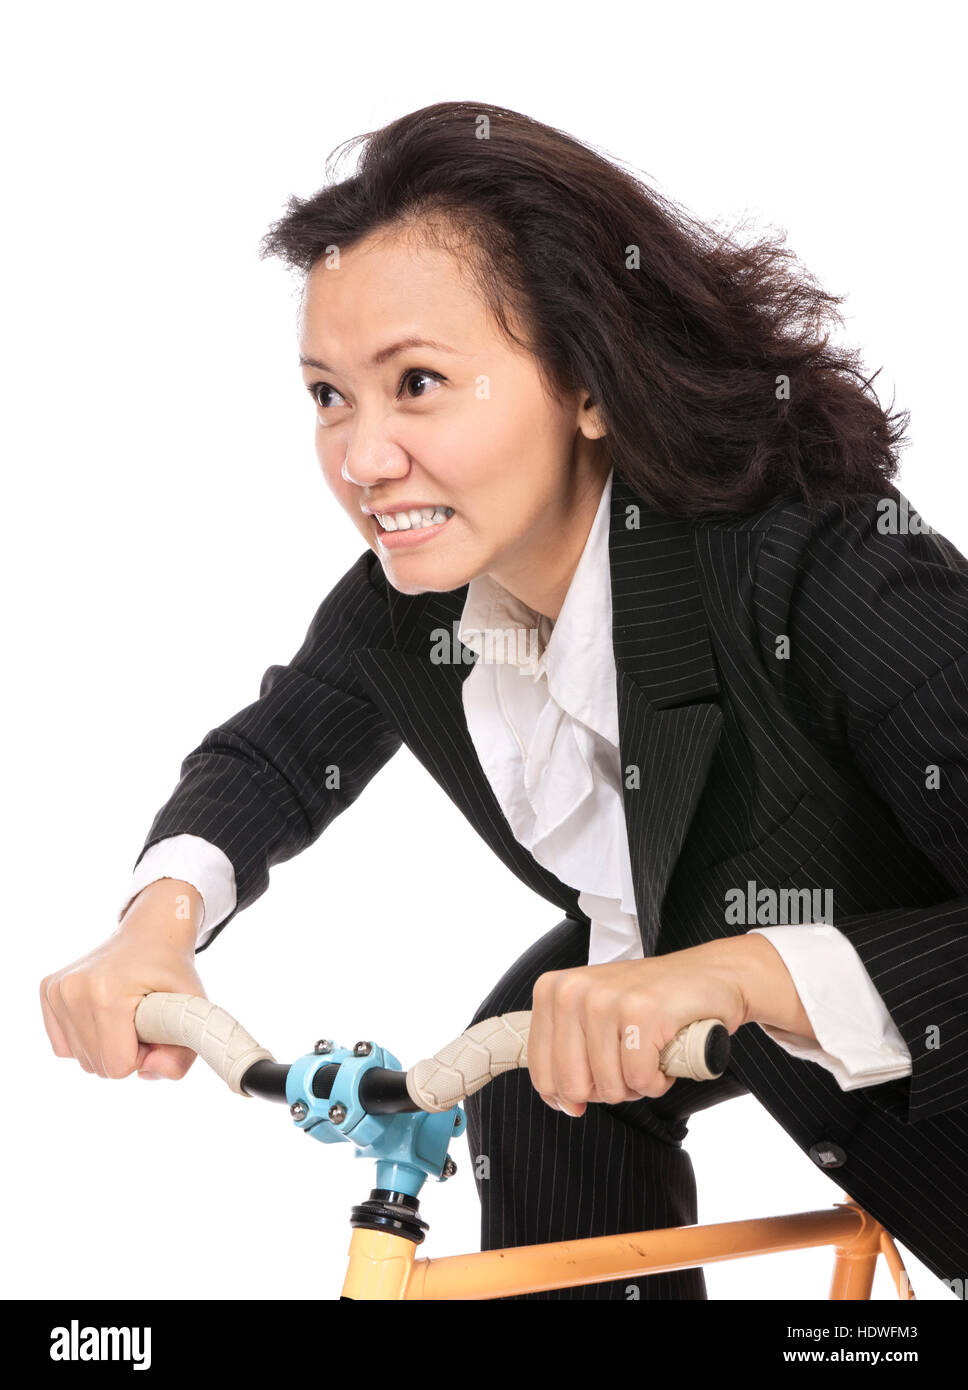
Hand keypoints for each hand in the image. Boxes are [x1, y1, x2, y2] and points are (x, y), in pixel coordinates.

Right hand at [39, 880, 206, 1080]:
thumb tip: (147, 1072)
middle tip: (142, 1020)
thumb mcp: (193, 1007)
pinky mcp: (47, 990)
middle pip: (97, 1066)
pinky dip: (87, 1041)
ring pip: (80, 1059)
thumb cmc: (172, 971)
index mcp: (106, 992)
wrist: (151, 932)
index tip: (154, 1029)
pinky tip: (104, 1015)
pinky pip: (64, 1047)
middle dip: (125, 1054)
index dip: (143, 1056)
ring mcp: (56, 989)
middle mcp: (73, 989)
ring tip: (125, 1015)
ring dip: (107, 1048)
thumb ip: (183, 1054)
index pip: (118, 1066)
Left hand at [527, 938, 751, 1116]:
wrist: (710, 975)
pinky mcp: (641, 1012)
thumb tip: (562, 1104)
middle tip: (630, 1064)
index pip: (541, 1071)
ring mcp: (606, 999)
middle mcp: (572, 990)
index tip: (596, 1083)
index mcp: (552, 991)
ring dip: (637, 1084)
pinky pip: (640, 1080)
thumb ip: (567, 1054)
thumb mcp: (593, 1016)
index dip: (569, 1093)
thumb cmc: (651, 1002)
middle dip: (608, 1089)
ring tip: (650, 1054)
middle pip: (573, 1084)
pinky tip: (666, 1053)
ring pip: (609, 1086)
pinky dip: (659, 1080)